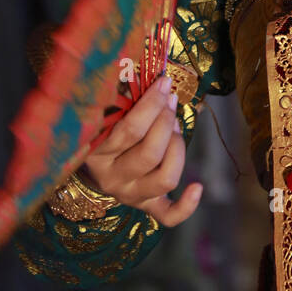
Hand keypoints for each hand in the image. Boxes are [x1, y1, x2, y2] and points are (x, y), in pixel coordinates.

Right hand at [82, 73, 202, 225]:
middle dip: (167, 122)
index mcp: (95, 154)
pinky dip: (186, 206)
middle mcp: (111, 179)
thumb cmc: (104, 125)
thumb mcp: (104, 111)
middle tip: (171, 103)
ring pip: (165, 178)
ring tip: (176, 129)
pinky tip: (198, 187)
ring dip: (178, 148)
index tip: (165, 82)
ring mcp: (129, 195)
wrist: (93, 161)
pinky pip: (167, 215)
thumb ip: (123, 95)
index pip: (129, 130)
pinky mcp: (145, 206)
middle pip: (150, 154)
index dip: (152, 104)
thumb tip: (158, 75)